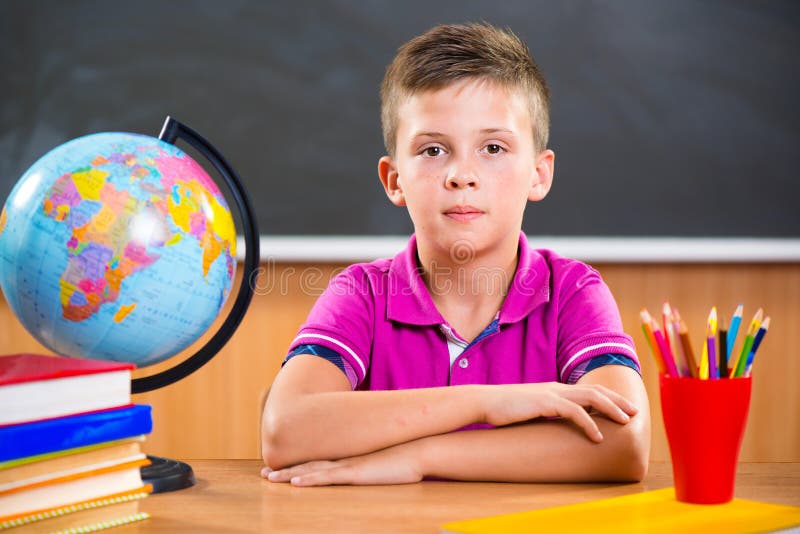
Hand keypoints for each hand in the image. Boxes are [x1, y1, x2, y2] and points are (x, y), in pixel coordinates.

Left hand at [261, 441, 423, 486]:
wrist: (420, 450)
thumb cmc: (406, 457)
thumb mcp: (384, 462)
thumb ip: (373, 464)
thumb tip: (370, 467)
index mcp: (350, 458)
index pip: (318, 461)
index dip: (298, 464)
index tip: (281, 467)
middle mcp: (345, 459)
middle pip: (309, 464)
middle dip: (285, 469)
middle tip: (265, 472)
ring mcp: (348, 465)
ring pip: (312, 469)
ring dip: (289, 474)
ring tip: (269, 477)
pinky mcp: (355, 473)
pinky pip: (328, 477)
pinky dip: (310, 479)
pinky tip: (295, 482)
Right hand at [480, 382, 637, 441]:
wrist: (483, 402)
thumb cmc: (503, 409)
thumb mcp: (529, 411)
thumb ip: (544, 415)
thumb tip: (554, 428)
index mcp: (554, 390)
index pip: (588, 391)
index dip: (608, 398)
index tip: (623, 408)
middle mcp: (556, 388)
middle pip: (596, 391)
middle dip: (618, 401)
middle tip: (635, 412)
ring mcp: (552, 394)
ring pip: (591, 398)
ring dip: (611, 409)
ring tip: (625, 422)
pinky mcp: (545, 403)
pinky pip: (574, 412)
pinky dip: (590, 423)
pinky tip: (598, 436)